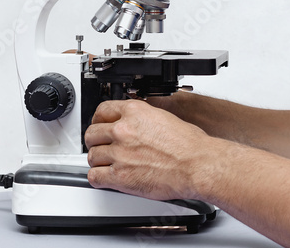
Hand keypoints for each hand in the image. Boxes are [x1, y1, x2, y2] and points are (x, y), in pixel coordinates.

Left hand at [84, 99, 216, 200]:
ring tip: (106, 164)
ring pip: (92, 156)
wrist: (197, 165)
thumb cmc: (189, 145)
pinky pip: (95, 176)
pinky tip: (104, 178)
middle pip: (92, 134)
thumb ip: (143, 119)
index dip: (98, 120)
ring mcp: (119, 153)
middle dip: (95, 141)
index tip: (99, 125)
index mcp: (134, 112)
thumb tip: (136, 124)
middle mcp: (123, 130)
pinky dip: (98, 178)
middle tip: (100, 146)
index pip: (102, 111)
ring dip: (97, 161)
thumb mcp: (163, 117)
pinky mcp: (120, 176)